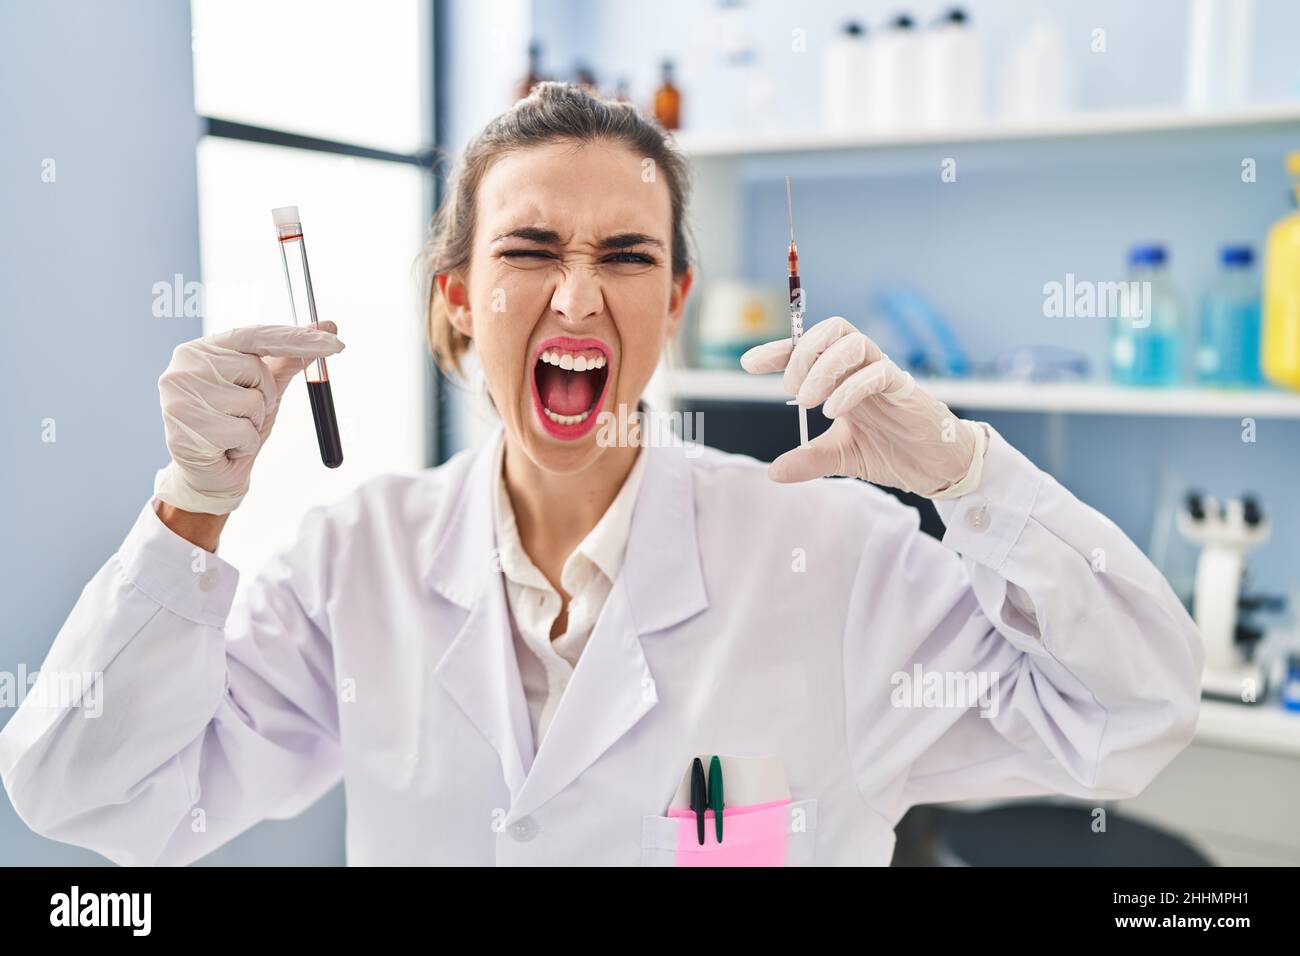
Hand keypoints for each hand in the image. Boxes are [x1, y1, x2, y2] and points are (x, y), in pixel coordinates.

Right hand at [154, 323, 343, 514]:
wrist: (209, 474)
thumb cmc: (234, 426)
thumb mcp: (265, 389)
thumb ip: (290, 358)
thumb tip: (327, 326)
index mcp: (204, 349)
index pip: (257, 335)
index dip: (298, 338)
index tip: (335, 341)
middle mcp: (186, 365)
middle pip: (257, 369)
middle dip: (265, 397)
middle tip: (245, 415)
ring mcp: (181, 396)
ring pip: (252, 402)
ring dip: (254, 424)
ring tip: (231, 432)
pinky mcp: (185, 428)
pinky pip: (243, 432)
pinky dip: (245, 445)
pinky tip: (225, 449)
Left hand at [740, 316, 985, 496]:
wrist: (936, 470)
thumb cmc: (894, 453)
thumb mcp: (842, 457)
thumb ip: (809, 460)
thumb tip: (772, 472)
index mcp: (844, 378)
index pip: (810, 351)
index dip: (779, 350)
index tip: (748, 363)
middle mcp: (862, 369)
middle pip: (832, 331)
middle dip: (802, 353)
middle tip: (789, 389)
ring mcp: (884, 376)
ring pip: (854, 342)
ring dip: (823, 366)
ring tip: (807, 400)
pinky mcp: (905, 390)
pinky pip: (878, 372)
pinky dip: (851, 387)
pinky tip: (834, 410)